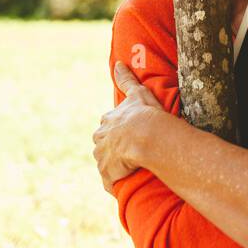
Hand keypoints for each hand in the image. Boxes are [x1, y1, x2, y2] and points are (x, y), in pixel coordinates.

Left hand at [93, 61, 166, 193]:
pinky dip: (115, 183)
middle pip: (102, 145)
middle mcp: (101, 139)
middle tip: (128, 153)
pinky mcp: (108, 173)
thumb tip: (118, 63)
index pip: (106, 126)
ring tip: (129, 171)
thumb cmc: (145, 114)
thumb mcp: (137, 93)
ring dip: (114, 167)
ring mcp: (103, 157)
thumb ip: (126, 79)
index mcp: (107, 122)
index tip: (125, 133)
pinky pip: (109, 182)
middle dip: (111, 149)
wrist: (146, 136)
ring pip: (104, 163)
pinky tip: (125, 184)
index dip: (116, 130)